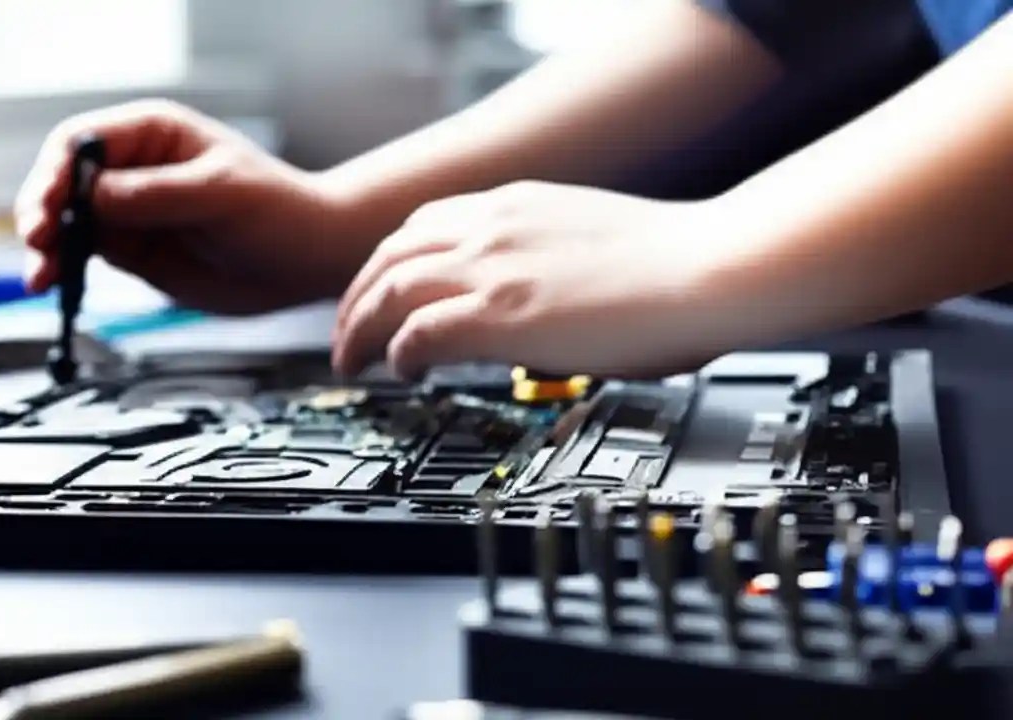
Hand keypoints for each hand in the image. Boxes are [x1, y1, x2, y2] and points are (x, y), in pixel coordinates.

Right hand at [16, 100, 359, 313]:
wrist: (306, 259)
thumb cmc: (279, 211)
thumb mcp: (220, 194)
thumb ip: (157, 194)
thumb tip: (96, 195)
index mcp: (153, 134)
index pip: (82, 142)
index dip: (57, 172)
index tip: (49, 205)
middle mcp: (134, 170)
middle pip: (64, 183)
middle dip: (43, 210)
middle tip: (37, 242)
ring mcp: (131, 212)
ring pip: (69, 224)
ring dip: (47, 248)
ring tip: (40, 276)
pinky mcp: (136, 251)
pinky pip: (87, 256)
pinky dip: (67, 269)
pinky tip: (56, 285)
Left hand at [333, 181, 733, 378]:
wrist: (711, 266)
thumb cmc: (675, 262)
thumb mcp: (589, 238)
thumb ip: (544, 258)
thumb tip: (533, 296)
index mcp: (516, 204)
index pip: (423, 224)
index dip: (390, 260)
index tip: (382, 287)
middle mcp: (492, 226)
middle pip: (390, 254)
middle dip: (357, 295)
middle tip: (347, 330)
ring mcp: (491, 267)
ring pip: (388, 290)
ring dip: (359, 327)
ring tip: (351, 359)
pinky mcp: (499, 314)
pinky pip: (417, 333)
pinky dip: (397, 352)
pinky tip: (400, 371)